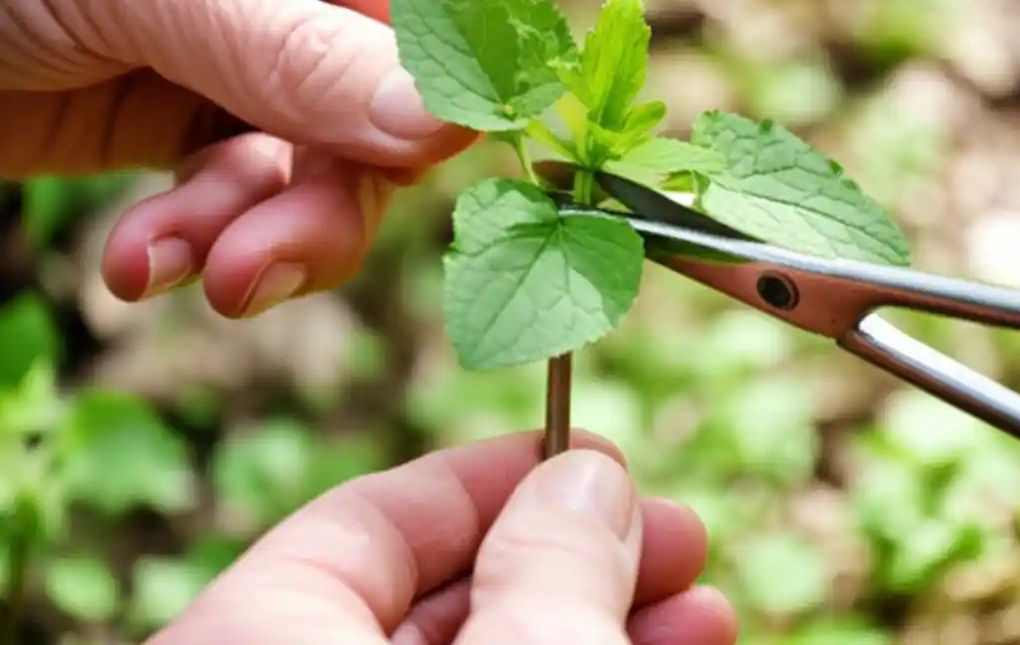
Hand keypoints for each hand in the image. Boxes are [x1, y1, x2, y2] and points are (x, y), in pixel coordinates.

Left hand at [0, 0, 478, 316]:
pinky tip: (139, 265)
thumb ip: (293, 52)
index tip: (419, 162)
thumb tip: (448, 125)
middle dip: (323, 195)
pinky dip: (201, 240)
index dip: (434, 86)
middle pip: (381, 105)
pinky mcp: (184, 116)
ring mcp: (238, 49)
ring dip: (257, 233)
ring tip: (186, 272)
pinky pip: (242, 195)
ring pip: (318, 168)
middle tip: (261, 268)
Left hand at [147, 430, 737, 643]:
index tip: (589, 454)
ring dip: (603, 617)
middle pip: (443, 596)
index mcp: (254, 638)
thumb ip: (549, 564)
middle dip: (580, 555)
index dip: (494, 475)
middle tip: (673, 532)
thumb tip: (586, 480)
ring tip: (702, 602)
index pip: (369, 520)